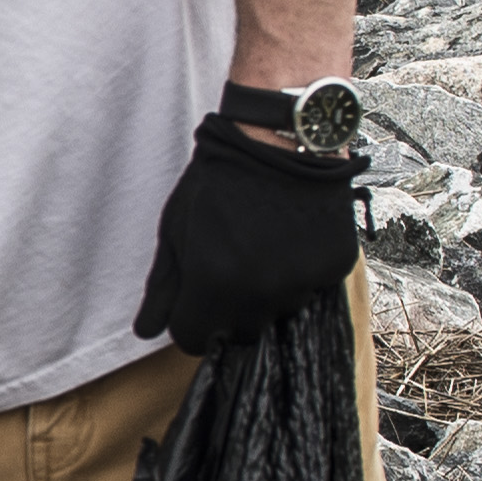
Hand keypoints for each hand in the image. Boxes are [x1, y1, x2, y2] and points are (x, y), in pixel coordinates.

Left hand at [133, 115, 363, 354]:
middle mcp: (262, 290)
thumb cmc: (220, 181)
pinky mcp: (335, 266)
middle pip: (239, 332)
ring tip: (261, 248)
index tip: (193, 302)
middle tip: (229, 269)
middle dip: (228, 311)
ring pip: (278, 312)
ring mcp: (303, 280)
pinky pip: (311, 290)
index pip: (194, 339)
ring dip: (267, 294)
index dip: (189, 321)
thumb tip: (146, 332)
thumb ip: (161, 287)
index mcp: (214, 282)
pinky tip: (290, 241)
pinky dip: (299, 274)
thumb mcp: (175, 230)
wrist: (281, 141)